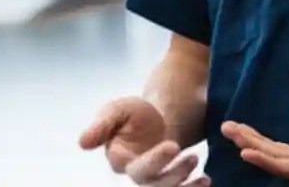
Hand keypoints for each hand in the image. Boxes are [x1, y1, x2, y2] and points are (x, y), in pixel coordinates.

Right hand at [79, 97, 211, 185]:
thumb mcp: (117, 110)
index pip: (137, 167)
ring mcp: (153, 180)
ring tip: (204, 176)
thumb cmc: (133, 112)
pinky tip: (206, 181)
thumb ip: (102, 126)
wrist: (156, 115)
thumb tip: (82, 143)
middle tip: (193, 157)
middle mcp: (136, 174)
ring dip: (185, 186)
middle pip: (154, 184)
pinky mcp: (170, 181)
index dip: (156, 159)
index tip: (174, 144)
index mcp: (121, 160)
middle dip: (174, 175)